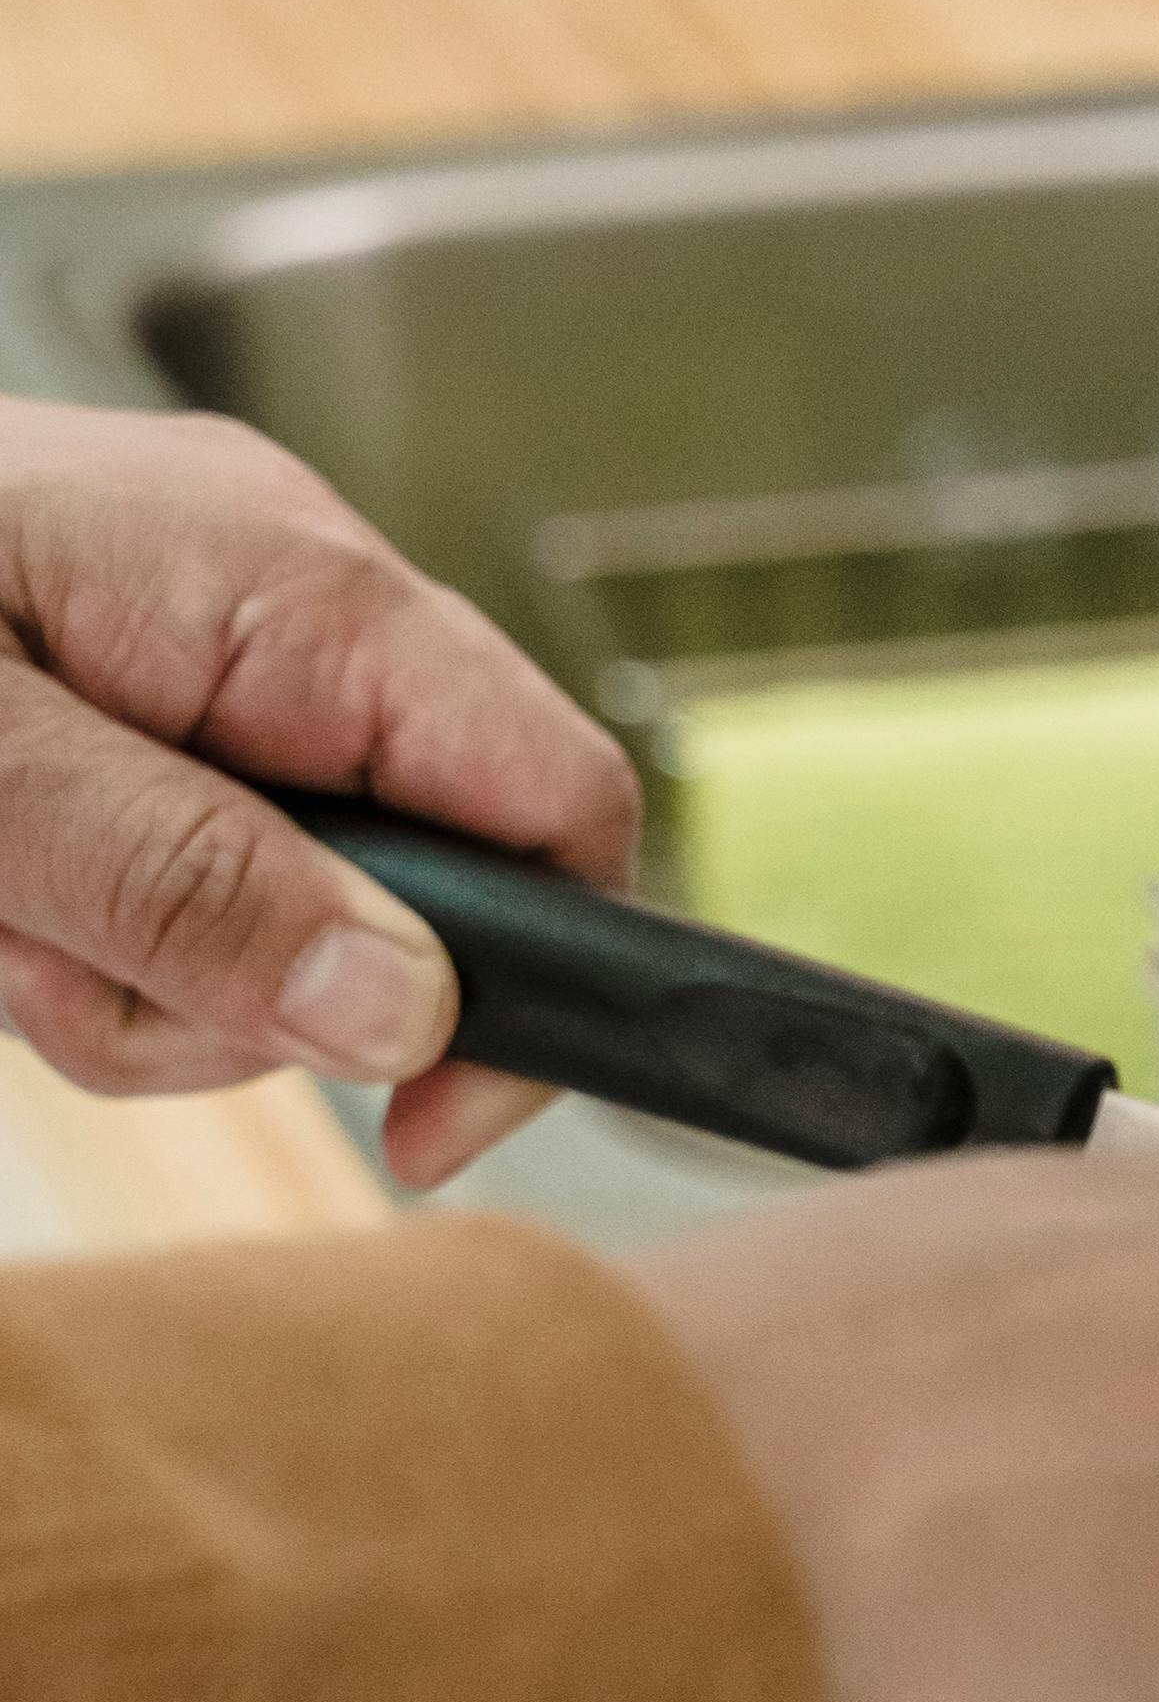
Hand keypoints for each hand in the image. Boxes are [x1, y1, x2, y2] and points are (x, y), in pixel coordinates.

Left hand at [0, 396, 635, 1190]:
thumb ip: (189, 883)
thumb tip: (411, 1007)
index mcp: (283, 582)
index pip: (555, 795)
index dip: (546, 975)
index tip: (421, 1119)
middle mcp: (271, 613)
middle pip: (423, 892)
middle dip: (252, 990)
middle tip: (60, 961)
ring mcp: (197, 669)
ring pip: (288, 932)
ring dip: (136, 984)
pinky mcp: (120, 726)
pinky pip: (178, 903)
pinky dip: (79, 949)